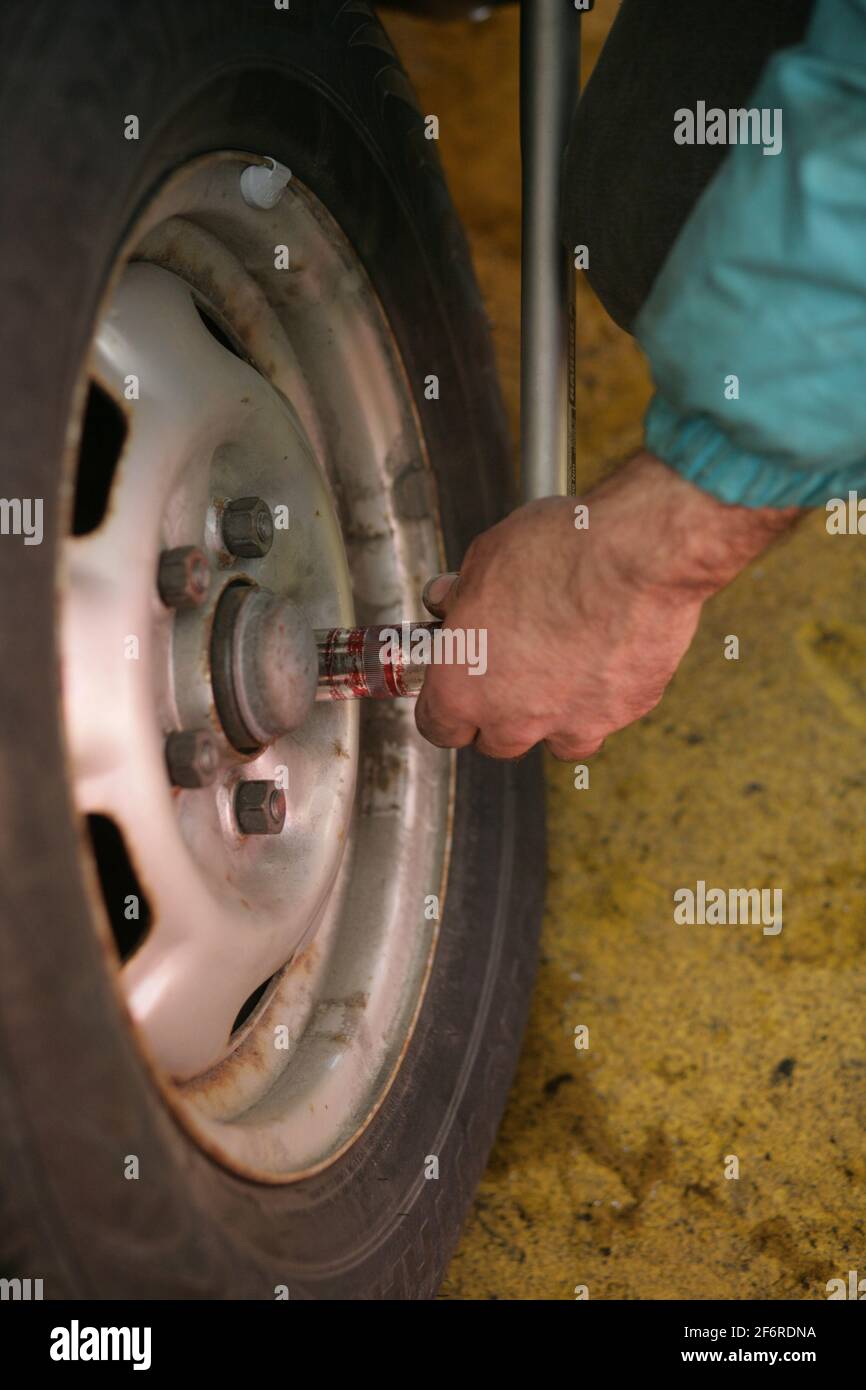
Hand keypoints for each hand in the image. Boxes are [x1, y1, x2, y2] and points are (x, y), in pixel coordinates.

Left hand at [415, 452, 800, 759]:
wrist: (634, 557)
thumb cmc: (555, 554)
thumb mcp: (484, 559)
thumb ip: (460, 594)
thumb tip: (447, 599)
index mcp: (462, 689)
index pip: (440, 727)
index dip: (446, 707)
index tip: (456, 687)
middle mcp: (513, 720)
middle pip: (496, 742)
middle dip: (499, 713)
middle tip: (512, 668)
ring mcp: (571, 725)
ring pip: (556, 741)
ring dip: (554, 716)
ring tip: (563, 669)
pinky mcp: (621, 714)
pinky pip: (605, 716)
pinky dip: (602, 697)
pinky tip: (606, 656)